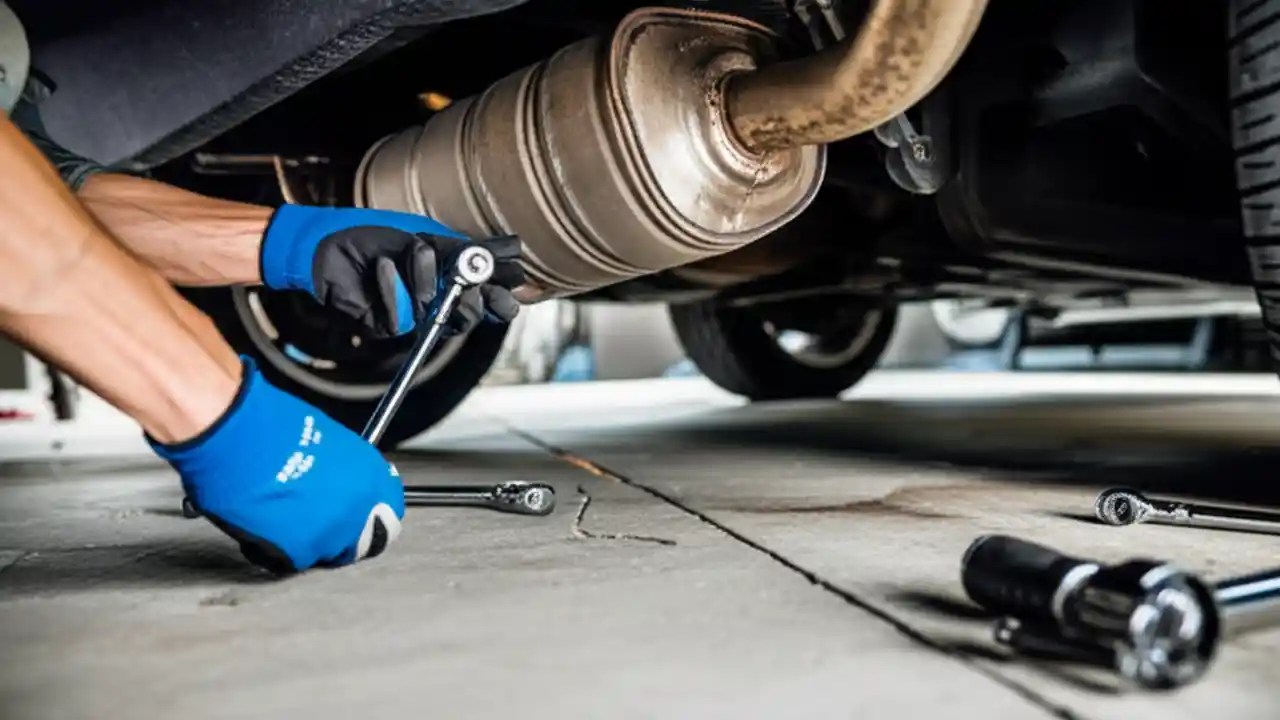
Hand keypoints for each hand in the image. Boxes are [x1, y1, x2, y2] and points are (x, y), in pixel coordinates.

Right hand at [151, 359, 404, 573]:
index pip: (390, 511)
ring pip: (326, 553)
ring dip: (306, 542)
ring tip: (277, 516)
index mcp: (371, 476)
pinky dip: (274, 549)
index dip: (371, 516)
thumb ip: (342, 471)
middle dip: (341, 538)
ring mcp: (333, 534)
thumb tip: (338, 483)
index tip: (357, 518)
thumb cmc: (272, 429)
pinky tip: (259, 524)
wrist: (239, 439)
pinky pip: (291, 560)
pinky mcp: (301, 552)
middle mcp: (360, 508)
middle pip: (362, 542)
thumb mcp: (327, 441)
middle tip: (311, 525)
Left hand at [258, 204, 523, 336]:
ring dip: (427, 281)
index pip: (486, 295)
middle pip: (470, 316)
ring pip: (439, 317)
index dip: (502, 295)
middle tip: (471, 284)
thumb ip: (464, 250)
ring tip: (415, 252)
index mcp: (448, 278)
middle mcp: (434, 300)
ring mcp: (411, 316)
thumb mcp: (425, 235)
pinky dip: (393, 288)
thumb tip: (512, 250)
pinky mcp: (385, 326)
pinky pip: (401, 318)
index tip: (514, 287)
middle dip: (474, 300)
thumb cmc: (372, 234)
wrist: (324, 243)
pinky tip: (381, 266)